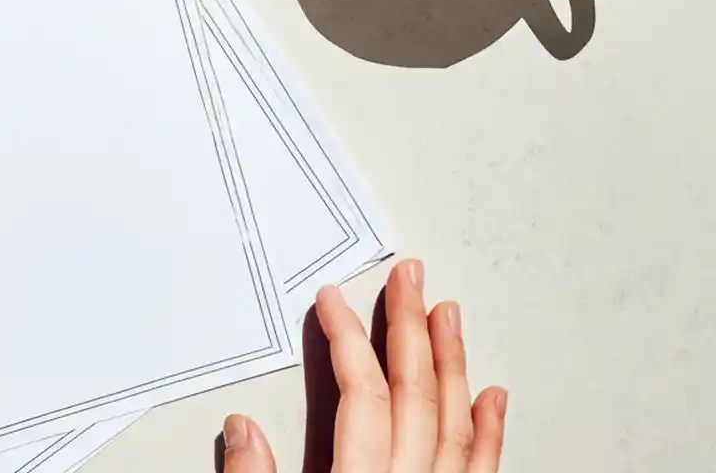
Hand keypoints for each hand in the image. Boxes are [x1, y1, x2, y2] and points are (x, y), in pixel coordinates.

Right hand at [221, 259, 507, 472]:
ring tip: (447, 314)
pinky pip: (482, 468)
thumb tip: (240, 428)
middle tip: (409, 279)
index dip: (347, 341)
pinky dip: (489, 429)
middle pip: (416, 396)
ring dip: (451, 362)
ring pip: (454, 423)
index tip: (331, 300)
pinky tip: (491, 396)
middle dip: (409, 329)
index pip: (362, 396)